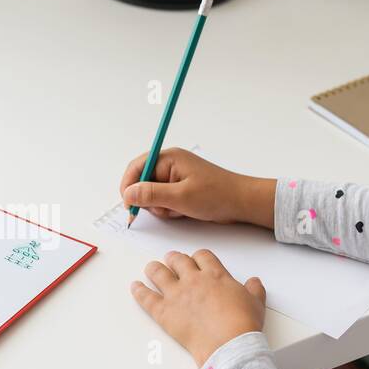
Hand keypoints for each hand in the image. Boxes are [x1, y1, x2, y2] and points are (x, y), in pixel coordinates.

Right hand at [119, 148, 275, 226]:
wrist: (242, 203)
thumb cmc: (217, 195)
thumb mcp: (180, 197)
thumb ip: (151, 194)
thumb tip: (127, 194)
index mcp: (169, 158)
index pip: (136, 167)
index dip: (128, 186)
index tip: (129, 204)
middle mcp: (169, 164)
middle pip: (142, 182)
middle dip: (149, 199)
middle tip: (164, 208)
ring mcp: (174, 176)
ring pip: (152, 194)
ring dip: (161, 206)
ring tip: (179, 209)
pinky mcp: (180, 188)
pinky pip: (163, 200)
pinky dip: (169, 208)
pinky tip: (183, 211)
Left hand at [131, 250, 265, 366]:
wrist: (228, 344)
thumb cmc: (243, 324)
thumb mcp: (256, 303)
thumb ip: (254, 289)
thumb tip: (254, 282)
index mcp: (215, 275)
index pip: (202, 256)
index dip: (197, 257)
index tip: (195, 260)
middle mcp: (193, 280)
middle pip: (178, 260)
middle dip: (174, 259)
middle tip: (171, 259)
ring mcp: (176, 295)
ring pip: (158, 273)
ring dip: (154, 268)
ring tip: (151, 268)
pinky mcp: (164, 312)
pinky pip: (146, 297)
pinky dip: (139, 291)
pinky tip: (135, 286)